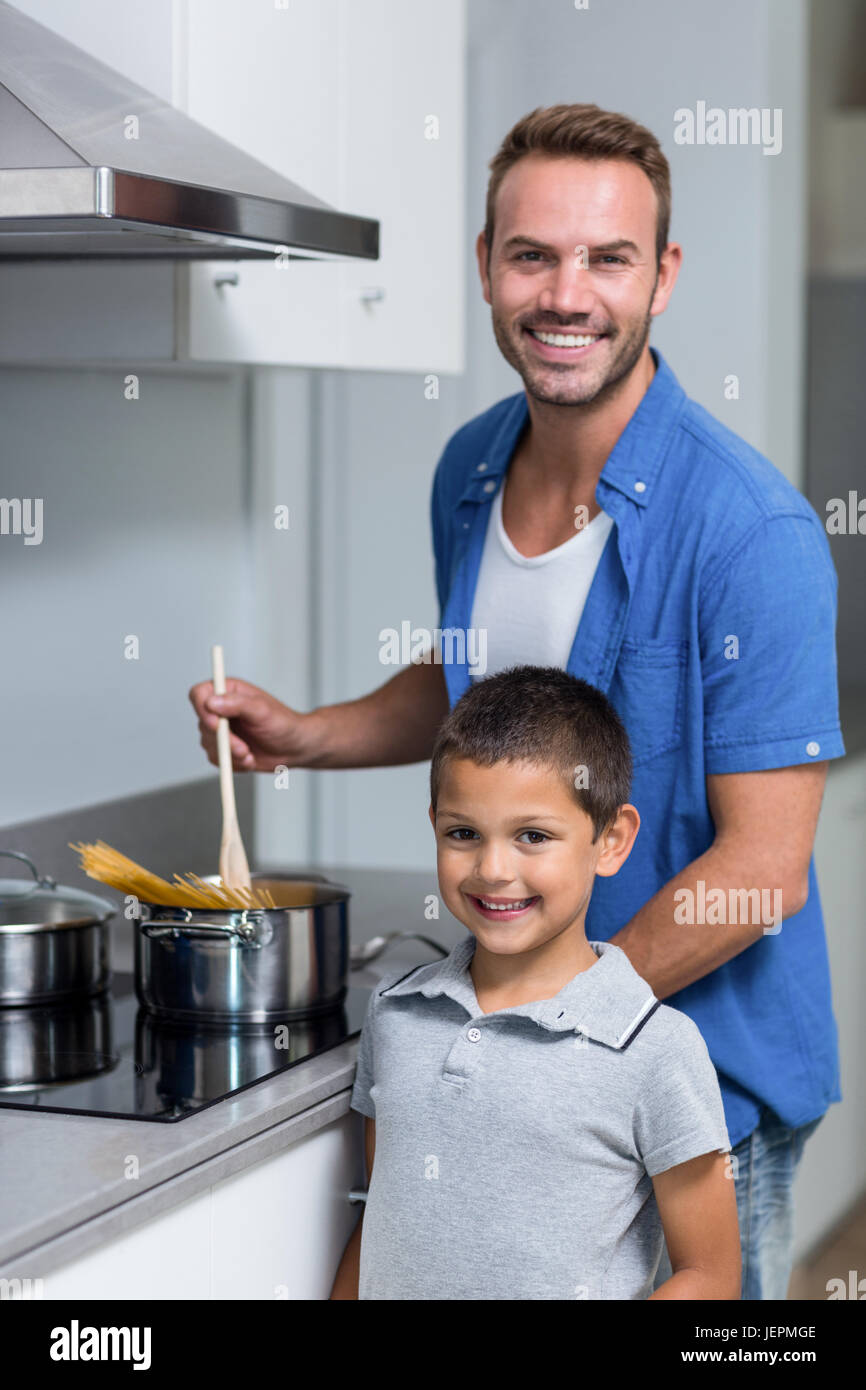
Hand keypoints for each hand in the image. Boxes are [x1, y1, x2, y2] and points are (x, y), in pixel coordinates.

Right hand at [188, 676, 315, 771]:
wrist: (295, 748)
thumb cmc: (284, 724)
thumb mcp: (262, 710)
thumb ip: (237, 704)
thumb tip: (211, 702)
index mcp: (228, 691)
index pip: (199, 694)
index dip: (202, 709)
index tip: (216, 725)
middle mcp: (221, 709)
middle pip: (202, 723)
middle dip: (223, 740)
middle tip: (243, 748)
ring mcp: (221, 730)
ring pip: (207, 744)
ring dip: (230, 754)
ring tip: (250, 754)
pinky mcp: (224, 748)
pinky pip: (216, 759)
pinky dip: (232, 763)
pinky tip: (249, 758)